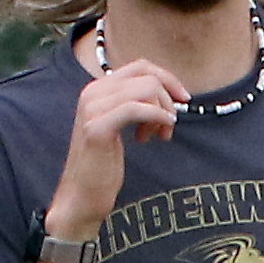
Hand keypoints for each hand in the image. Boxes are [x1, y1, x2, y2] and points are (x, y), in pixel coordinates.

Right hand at [43, 60, 188, 239]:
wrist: (81, 196)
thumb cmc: (102, 164)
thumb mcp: (119, 126)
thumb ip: (134, 104)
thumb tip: (168, 93)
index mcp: (97, 89)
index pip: (140, 66)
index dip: (167, 78)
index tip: (182, 98)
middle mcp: (92, 93)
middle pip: (146, 75)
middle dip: (168, 97)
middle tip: (170, 124)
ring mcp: (92, 108)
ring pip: (146, 89)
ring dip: (162, 112)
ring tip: (160, 135)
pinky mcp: (98, 127)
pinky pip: (138, 108)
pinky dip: (157, 117)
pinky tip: (158, 134)